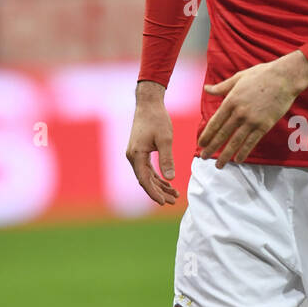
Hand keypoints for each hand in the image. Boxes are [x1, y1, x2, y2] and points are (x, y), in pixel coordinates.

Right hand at [126, 81, 179, 204]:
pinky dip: (158, 177)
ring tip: (174, 195)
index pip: (144, 180)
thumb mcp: (165, 139)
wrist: (148, 104)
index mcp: (136, 155)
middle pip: (145, 180)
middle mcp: (133, 157)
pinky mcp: (140, 152)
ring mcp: (136, 155)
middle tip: (173, 202)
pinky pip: (148, 169)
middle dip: (159, 192)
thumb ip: (167, 159)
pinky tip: (168, 183)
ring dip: (160, 186)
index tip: (163, 202)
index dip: (154, 193)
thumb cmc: (157, 119)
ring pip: (147, 176)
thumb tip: (170, 178)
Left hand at [199, 50, 307, 167]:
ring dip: (225, 155)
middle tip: (204, 157)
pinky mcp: (264, 125)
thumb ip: (221, 87)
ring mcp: (252, 120)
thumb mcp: (238, 78)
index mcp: (230, 101)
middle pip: (222, 134)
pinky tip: (238, 160)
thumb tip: (206, 89)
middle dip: (212, 148)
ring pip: (235, 142)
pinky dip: (244, 152)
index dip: (207, 135)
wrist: (284, 78)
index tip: (200, 144)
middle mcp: (239, 113)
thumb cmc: (262, 74)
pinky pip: (252, 142)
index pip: (215, 122)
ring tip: (219, 165)